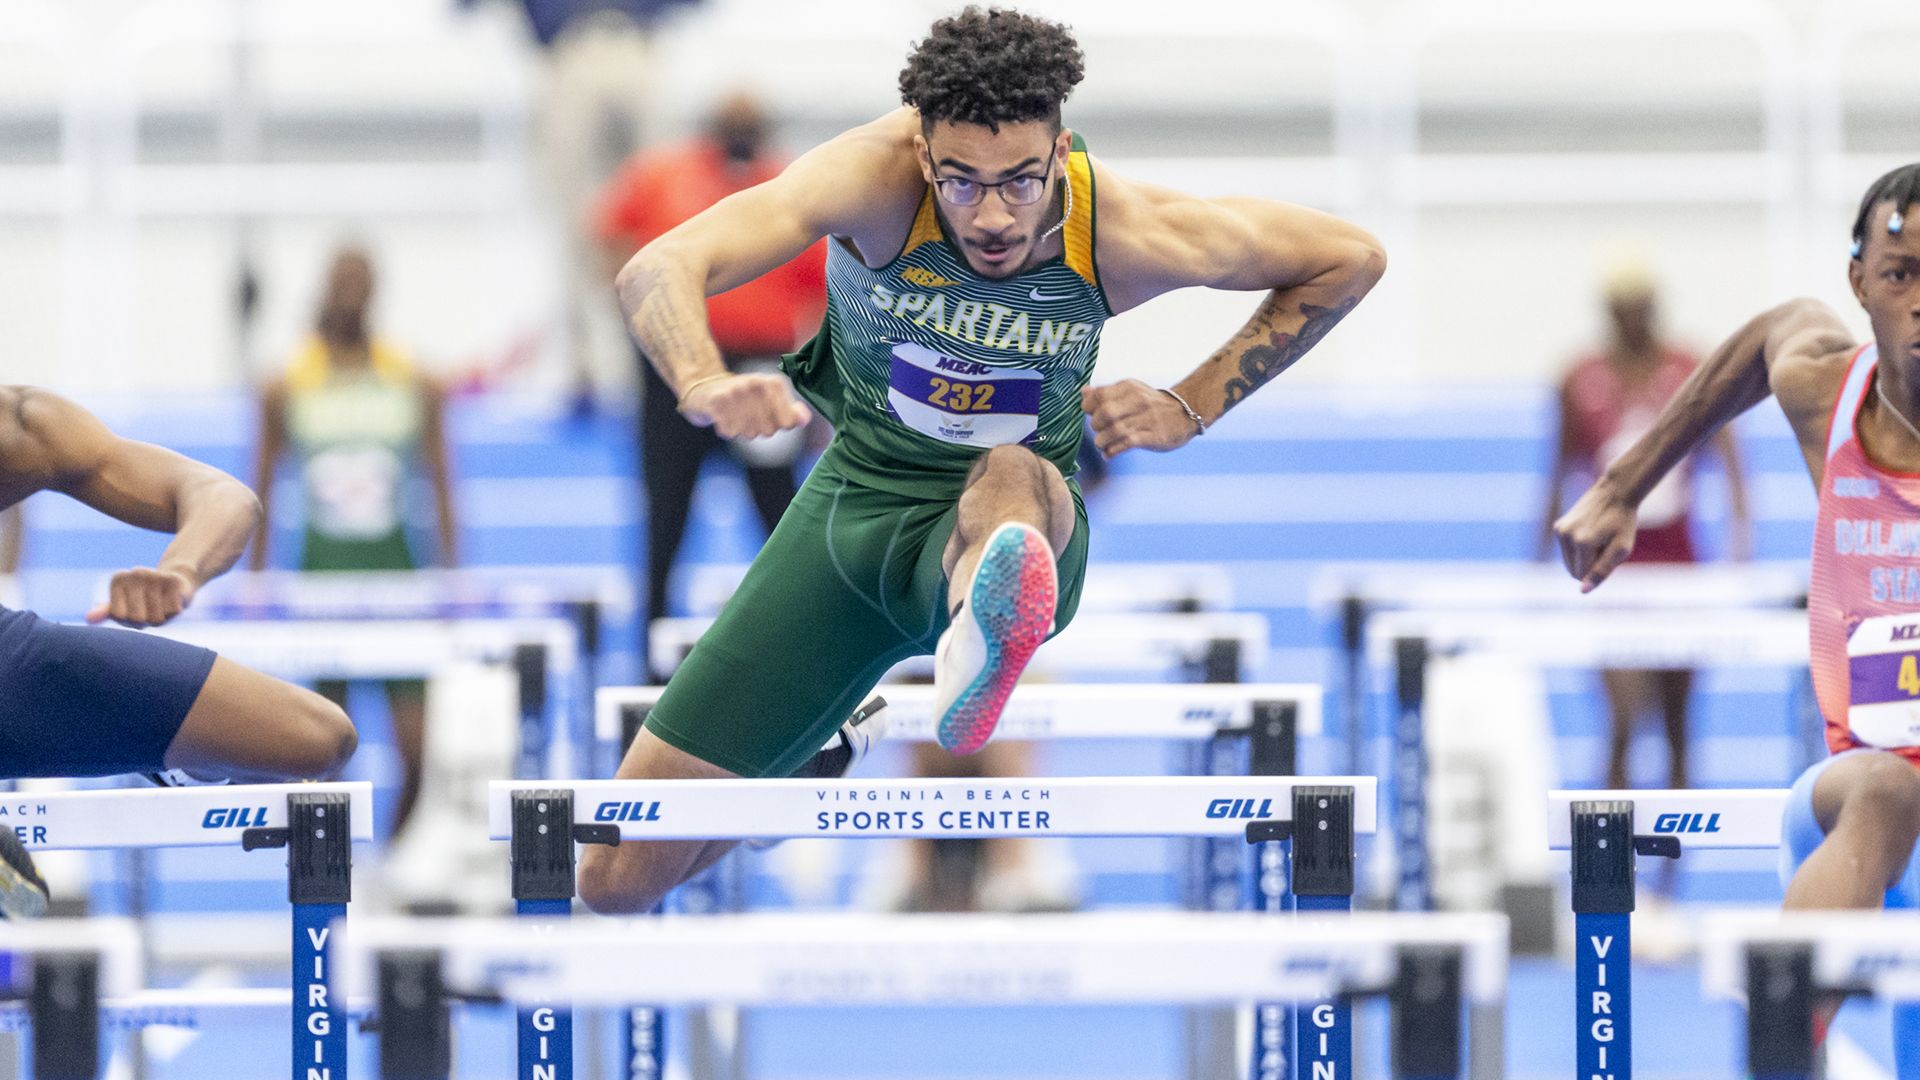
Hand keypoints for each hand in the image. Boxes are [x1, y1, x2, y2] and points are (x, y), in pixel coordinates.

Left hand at [88, 566, 195, 626]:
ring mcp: (155, 575)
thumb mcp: (124, 604)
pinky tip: (174, 601)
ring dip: (162, 618)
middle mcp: (136, 573)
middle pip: (137, 618)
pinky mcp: (174, 581)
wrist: (177, 581)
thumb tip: (88, 618)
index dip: (130, 619)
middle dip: (147, 621)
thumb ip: (107, 611)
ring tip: (163, 606)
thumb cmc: (146, 598)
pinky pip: (172, 611)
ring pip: (156, 617)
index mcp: (118, 579)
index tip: (136, 608)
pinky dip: (174, 612)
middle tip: (151, 609)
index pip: (119, 615)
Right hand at [677, 373, 811, 439]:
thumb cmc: (744, 399)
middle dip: (758, 429)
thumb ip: (790, 413)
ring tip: (734, 415)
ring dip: (741, 430)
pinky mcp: (717, 401)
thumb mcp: (770, 401)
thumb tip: (805, 418)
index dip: (777, 426)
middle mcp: (757, 383)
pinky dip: (725, 430)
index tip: (766, 415)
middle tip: (746, 415)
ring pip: (749, 433)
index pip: (787, 423)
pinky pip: (730, 432)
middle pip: (769, 431)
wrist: (705, 389)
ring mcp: (737, 391)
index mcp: (774, 383)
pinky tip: (722, 416)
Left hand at [1081, 380, 1202, 458]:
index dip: (1089, 406)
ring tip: (1102, 443)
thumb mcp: (1131, 391)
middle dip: (1096, 424)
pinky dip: (1112, 450)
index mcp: (1129, 387)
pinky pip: (1126, 443)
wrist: (1185, 413)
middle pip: (1106, 413)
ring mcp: (1146, 419)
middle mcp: (1138, 401)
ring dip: (1102, 440)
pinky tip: (1107, 453)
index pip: (1100, 394)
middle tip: (1098, 430)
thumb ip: (1107, 393)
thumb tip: (1084, 392)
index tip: (1090, 414)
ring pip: (1114, 430)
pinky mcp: (1152, 436)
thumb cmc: (1151, 404)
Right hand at [1554, 482, 1638, 592]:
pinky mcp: (1558, 527)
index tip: (1610, 553)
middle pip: (1573, 571)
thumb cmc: (1623, 522)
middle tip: (1605, 546)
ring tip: (1598, 538)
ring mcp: (1560, 530)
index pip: (1582, 576)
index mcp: (1583, 544)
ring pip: (1568, 562)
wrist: (1615, 492)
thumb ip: (1602, 571)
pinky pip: (1566, 550)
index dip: (1598, 570)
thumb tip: (1582, 590)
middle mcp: (1567, 536)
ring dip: (1583, 557)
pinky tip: (1590, 531)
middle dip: (1589, 565)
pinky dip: (1577, 547)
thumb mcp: (1622, 549)